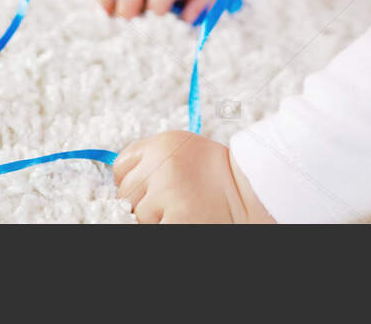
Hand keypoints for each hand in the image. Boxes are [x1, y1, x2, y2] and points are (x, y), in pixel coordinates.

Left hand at [113, 130, 276, 222]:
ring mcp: (167, 193)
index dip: (133, 180)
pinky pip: (152, 228)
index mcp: (162, 143)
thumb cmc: (217, 173)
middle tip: (170, 200)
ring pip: (137, 215)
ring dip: (155, 217)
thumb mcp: (184, 150)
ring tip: (182, 208)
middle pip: (125, 193)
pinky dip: (166, 225)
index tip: (148, 187)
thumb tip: (120, 180)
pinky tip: (184, 218)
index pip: (121, 166)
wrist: (250, 191)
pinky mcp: (175, 219)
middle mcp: (161, 164)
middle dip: (142, 201)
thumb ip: (153, 158)